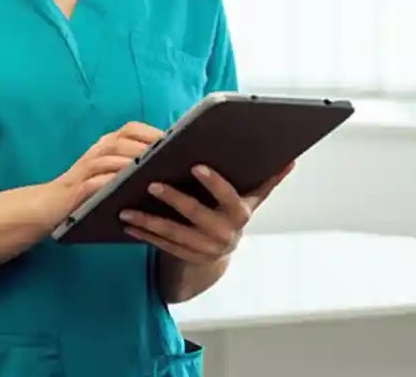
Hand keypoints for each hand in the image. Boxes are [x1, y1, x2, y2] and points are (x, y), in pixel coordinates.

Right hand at [35, 121, 163, 230]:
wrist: (49, 206)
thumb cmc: (89, 193)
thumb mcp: (111, 176)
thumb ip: (133, 169)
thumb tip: (171, 169)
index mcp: (106, 145)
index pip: (131, 128)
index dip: (153, 132)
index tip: (177, 141)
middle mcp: (97, 151)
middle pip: (124, 140)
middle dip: (148, 148)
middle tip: (172, 158)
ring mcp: (86, 168)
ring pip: (112, 157)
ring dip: (133, 163)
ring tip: (156, 172)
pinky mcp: (78, 188)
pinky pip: (97, 182)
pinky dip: (113, 183)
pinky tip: (130, 190)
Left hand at [119, 161, 294, 263]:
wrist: (220, 249)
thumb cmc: (231, 211)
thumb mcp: (250, 197)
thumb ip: (266, 179)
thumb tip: (290, 158)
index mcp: (240, 213)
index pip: (228, 196)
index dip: (214, 182)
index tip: (195, 166)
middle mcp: (224, 234)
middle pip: (195, 214)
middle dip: (173, 199)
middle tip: (150, 182)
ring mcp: (204, 249)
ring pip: (173, 234)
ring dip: (147, 220)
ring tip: (125, 206)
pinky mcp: (185, 257)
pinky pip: (161, 246)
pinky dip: (142, 233)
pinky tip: (126, 221)